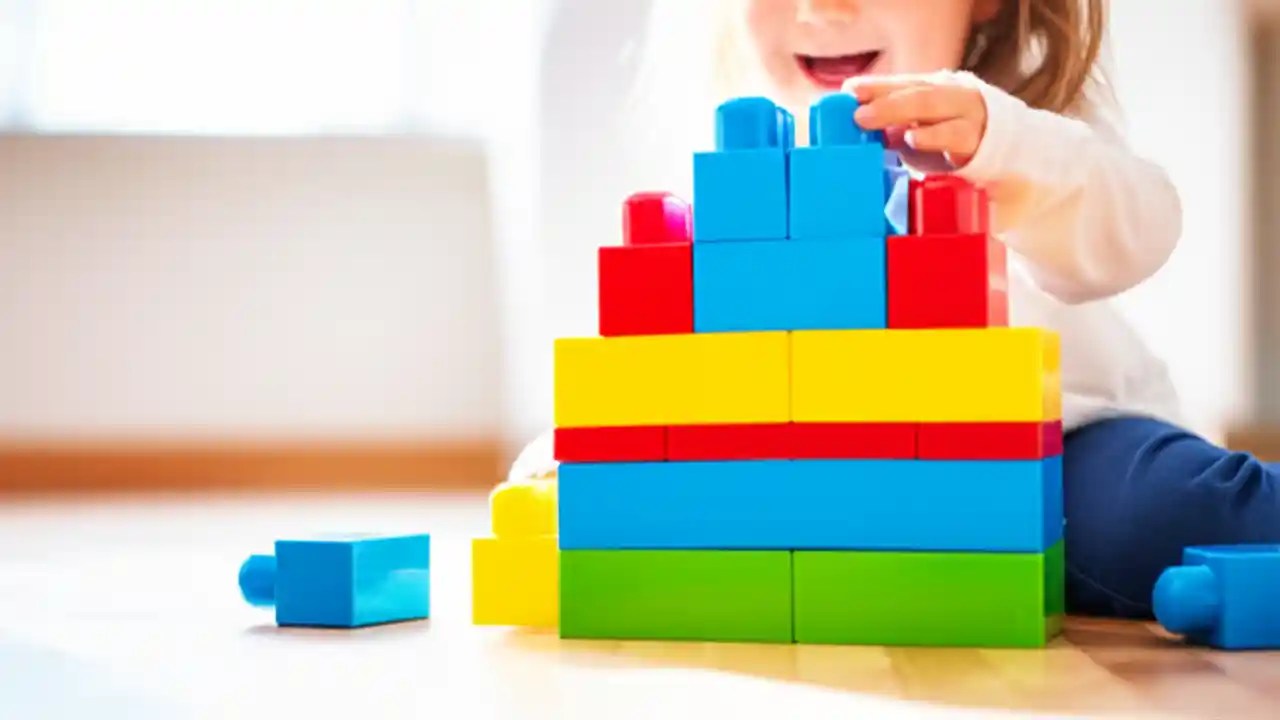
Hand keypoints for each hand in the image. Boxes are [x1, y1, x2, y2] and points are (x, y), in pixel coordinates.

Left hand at [843, 72, 987, 168]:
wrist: (1002, 149)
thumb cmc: (950, 136)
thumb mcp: (920, 127)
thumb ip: (892, 124)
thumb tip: (856, 125)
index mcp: (934, 89)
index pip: (901, 84)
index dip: (874, 87)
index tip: (848, 91)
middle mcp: (949, 95)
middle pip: (915, 93)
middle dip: (883, 100)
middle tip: (855, 112)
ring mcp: (965, 114)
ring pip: (932, 106)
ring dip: (898, 111)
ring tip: (870, 118)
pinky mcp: (976, 139)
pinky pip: (954, 135)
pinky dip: (932, 136)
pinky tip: (912, 139)